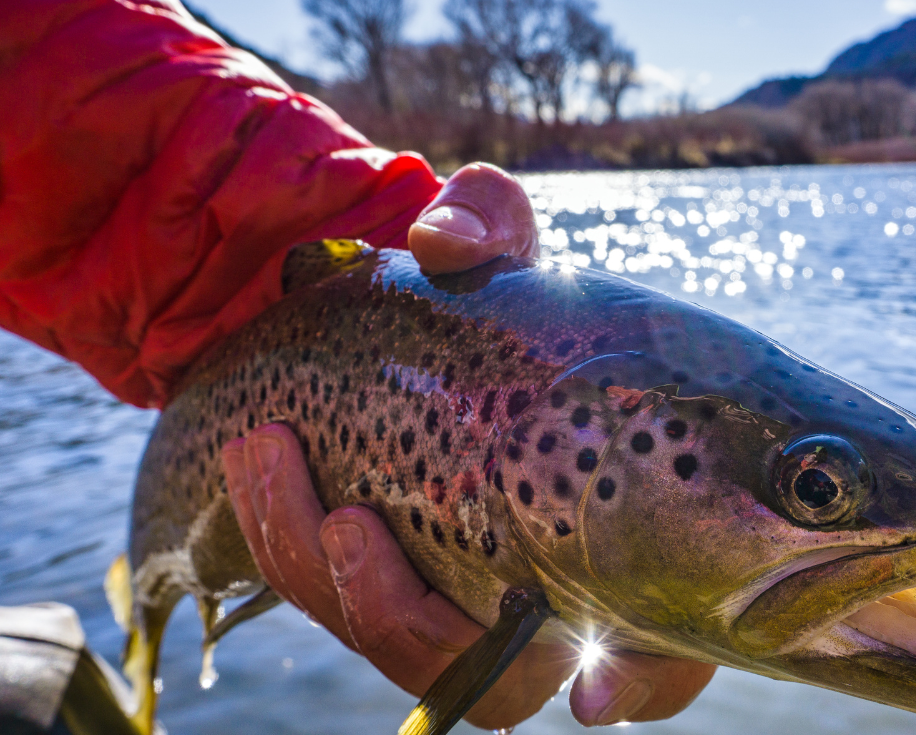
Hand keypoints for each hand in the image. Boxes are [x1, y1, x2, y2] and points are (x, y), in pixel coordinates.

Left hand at [224, 163, 714, 727]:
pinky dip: (285, 547)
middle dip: (411, 625)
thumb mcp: (494, 250)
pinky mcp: (380, 577)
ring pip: (399, 649)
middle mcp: (543, 582)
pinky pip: (331, 602)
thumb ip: (488, 226)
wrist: (404, 309)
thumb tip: (445, 240)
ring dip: (318, 574)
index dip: (643, 681)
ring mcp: (457, 588)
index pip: (660, 645)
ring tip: (266, 453)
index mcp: (616, 528)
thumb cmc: (491, 295)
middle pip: (501, 677)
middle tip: (350, 526)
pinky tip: (255, 461)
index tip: (592, 692)